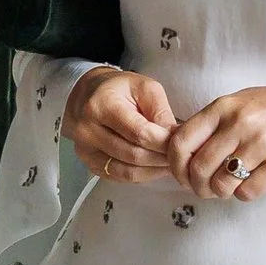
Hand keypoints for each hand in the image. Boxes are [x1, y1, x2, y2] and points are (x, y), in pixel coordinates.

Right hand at [62, 68, 178, 183]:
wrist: (88, 95)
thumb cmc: (119, 89)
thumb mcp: (144, 87)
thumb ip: (160, 111)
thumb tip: (174, 137)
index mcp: (102, 105)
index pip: (140, 133)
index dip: (164, 142)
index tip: (179, 141)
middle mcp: (88, 130)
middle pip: (134, 155)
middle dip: (162, 158)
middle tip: (179, 154)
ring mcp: (85, 150)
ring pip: (128, 171)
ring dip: (154, 170)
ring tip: (170, 162)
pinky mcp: (89, 163)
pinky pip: (120, 177)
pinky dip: (142, 175)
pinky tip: (154, 167)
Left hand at [165, 74, 265, 202]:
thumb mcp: (242, 101)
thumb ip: (214, 123)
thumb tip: (184, 151)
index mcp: (224, 106)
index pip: (181, 141)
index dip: (175, 165)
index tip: (182, 174)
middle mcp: (240, 124)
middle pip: (198, 169)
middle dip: (197, 186)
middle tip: (204, 188)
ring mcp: (262, 144)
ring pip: (221, 185)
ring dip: (220, 193)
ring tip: (228, 187)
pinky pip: (248, 192)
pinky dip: (244, 194)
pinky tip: (250, 184)